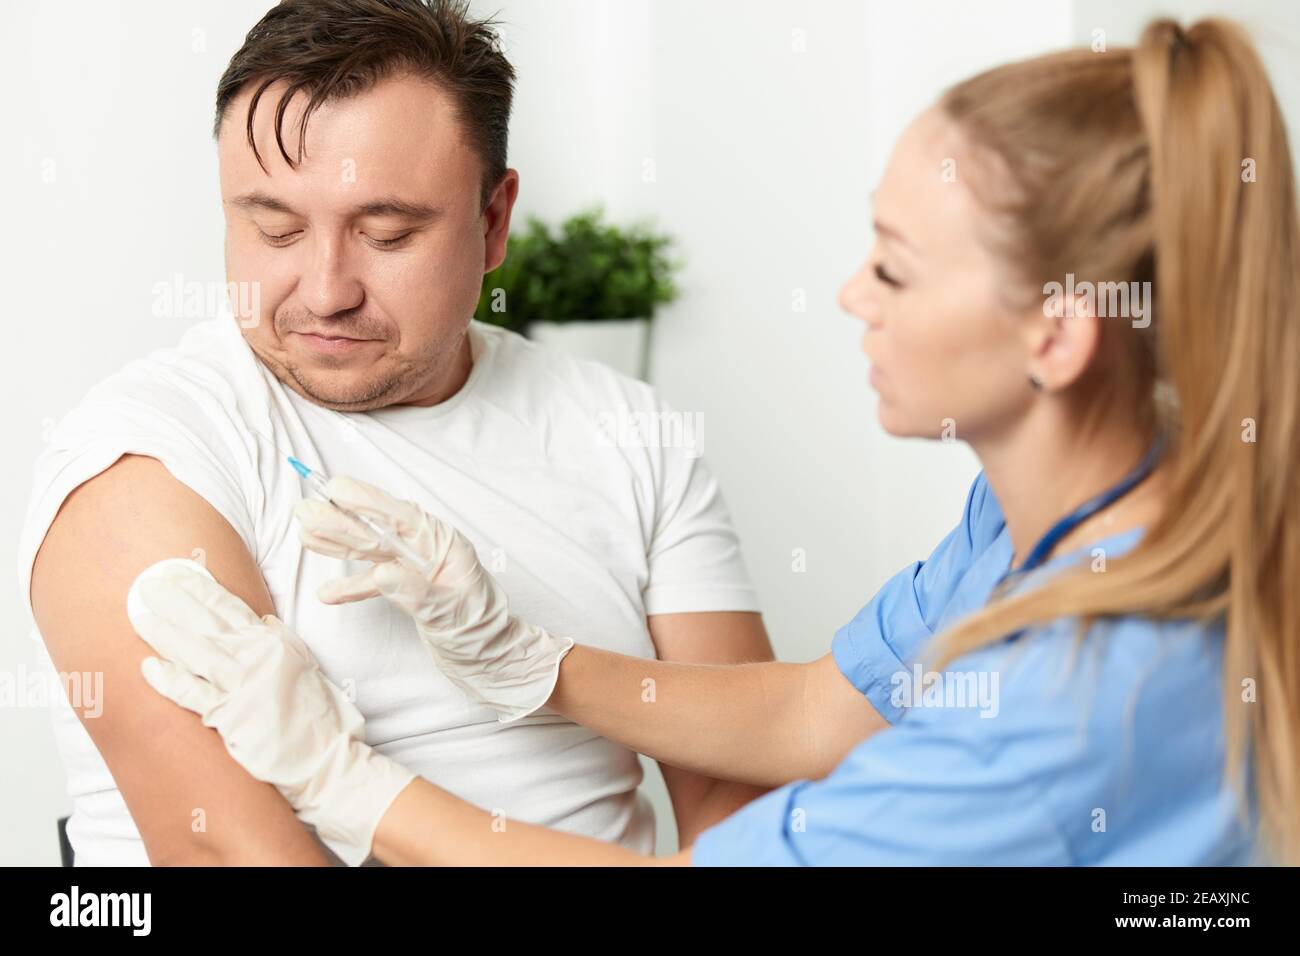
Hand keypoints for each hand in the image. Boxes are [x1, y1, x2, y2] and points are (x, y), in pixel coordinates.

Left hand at [126, 558, 414, 865]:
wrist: (326, 756)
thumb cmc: (318, 714)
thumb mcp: (304, 663)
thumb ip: (280, 640)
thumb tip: (262, 619)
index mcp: (273, 641)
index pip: (230, 607)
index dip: (200, 590)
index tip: (178, 574)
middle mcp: (257, 655)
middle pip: (208, 622)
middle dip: (175, 601)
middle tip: (148, 585)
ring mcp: (244, 684)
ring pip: (195, 650)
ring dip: (164, 632)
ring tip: (139, 617)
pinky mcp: (232, 715)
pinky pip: (193, 693)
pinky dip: (169, 679)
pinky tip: (148, 667)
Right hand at [293, 476, 573, 722]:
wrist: (493, 661)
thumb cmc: (482, 634)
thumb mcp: (449, 613)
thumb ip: (415, 592)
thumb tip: (380, 572)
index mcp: (445, 545)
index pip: (402, 517)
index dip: (368, 501)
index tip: (337, 489)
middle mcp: (429, 551)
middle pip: (379, 531)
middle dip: (342, 521)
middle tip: (305, 512)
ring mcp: (417, 570)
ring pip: (372, 552)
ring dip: (340, 544)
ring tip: (306, 534)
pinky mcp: (409, 591)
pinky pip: (375, 582)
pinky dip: (352, 586)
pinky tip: (328, 592)